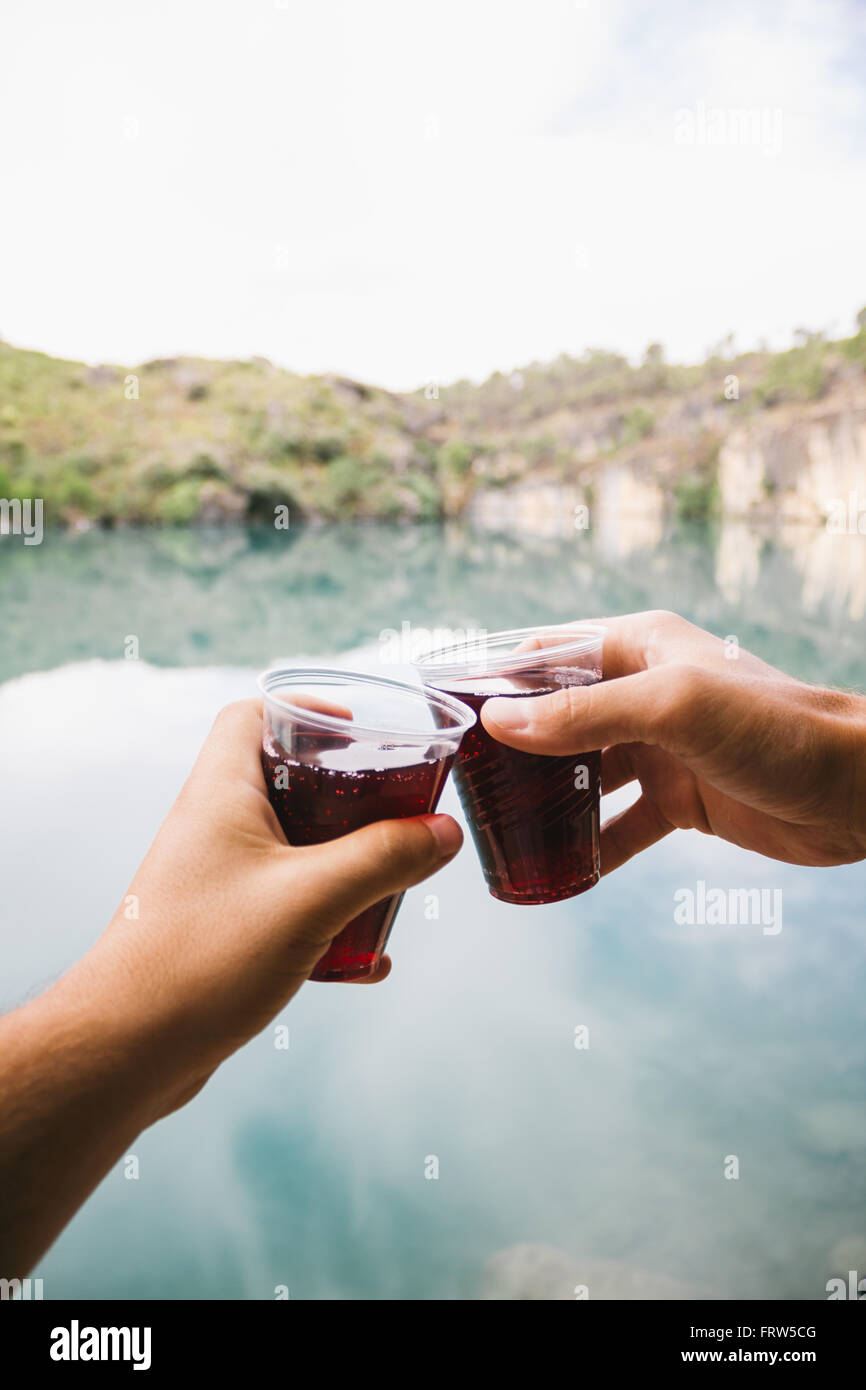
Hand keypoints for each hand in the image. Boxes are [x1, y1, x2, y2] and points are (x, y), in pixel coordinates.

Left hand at [0, 699, 461, 1272]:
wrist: (127, 1049)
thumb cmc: (203, 960)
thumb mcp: (312, 899)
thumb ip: (384, 858)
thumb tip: (444, 832)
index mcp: (222, 793)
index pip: (254, 715)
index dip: (309, 712)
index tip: (364, 732)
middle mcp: (213, 827)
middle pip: (288, 780)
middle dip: (350, 796)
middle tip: (398, 812)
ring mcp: (215, 878)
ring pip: (293, 847)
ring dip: (345, 863)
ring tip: (391, 884)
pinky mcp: (221, 928)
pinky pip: (287, 903)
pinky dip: (328, 918)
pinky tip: (362, 958)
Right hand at [481, 610, 865, 872]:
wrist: (856, 790)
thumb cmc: (775, 727)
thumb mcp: (672, 708)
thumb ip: (584, 714)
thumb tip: (499, 724)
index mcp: (637, 649)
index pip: (545, 656)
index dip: (496, 683)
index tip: (447, 720)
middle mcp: (641, 693)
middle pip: (555, 719)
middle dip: (512, 752)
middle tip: (465, 789)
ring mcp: (660, 749)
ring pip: (581, 775)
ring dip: (544, 802)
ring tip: (498, 832)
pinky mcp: (680, 799)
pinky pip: (619, 825)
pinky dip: (589, 846)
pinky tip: (559, 871)